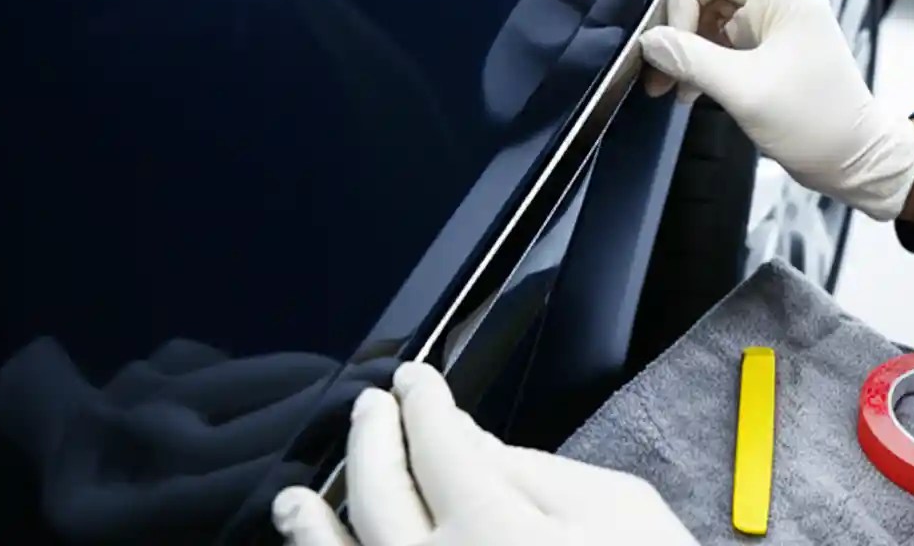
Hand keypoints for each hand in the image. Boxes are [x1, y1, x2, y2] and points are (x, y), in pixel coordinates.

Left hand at [271, 363, 697, 545]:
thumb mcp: (615, 507)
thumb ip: (529, 467)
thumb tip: (461, 435)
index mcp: (500, 534)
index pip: (438, 445)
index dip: (421, 402)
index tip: (415, 382)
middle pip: (378, 495)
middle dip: (371, 439)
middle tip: (373, 408)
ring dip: (313, 529)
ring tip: (297, 498)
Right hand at [639, 0, 913, 220]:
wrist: (853, 161)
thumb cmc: (811, 122)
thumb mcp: (744, 90)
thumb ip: (691, 60)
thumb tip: (648, 41)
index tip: (670, 41)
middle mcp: (780, 5)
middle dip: (679, 30)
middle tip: (656, 69)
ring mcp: (774, 31)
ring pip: (713, 24)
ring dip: (686, 52)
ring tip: (667, 88)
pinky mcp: (769, 57)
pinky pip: (723, 48)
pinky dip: (702, 67)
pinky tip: (687, 94)